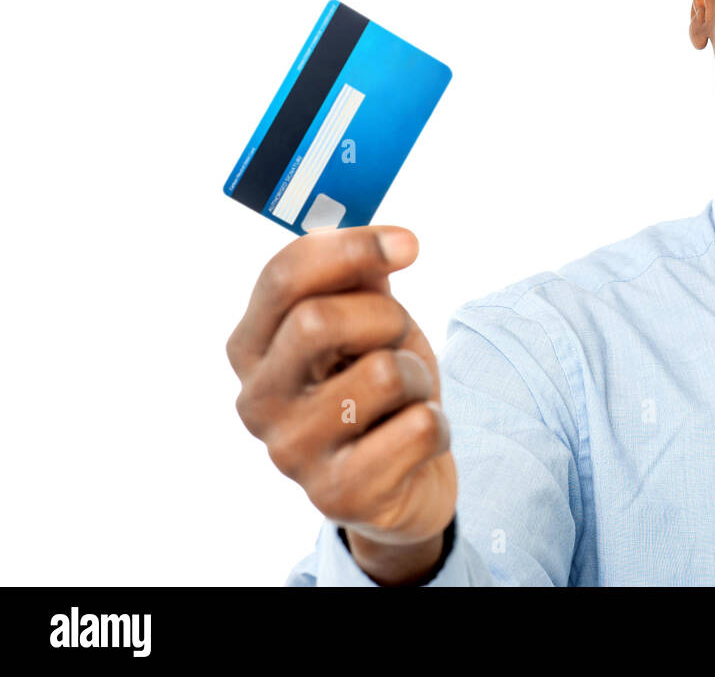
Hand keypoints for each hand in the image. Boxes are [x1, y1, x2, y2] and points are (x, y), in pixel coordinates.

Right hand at [226, 225, 455, 584]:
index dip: (351, 247)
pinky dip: (436, 426)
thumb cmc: (380, 387)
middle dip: (385, 317)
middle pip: (318, 320)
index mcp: (251, 345)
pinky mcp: (337, 497)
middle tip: (399, 337)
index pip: (284, 276)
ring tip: (404, 398)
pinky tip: (413, 443)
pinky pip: (419, 428)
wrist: (407, 481)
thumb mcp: (370, 321)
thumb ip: (363, 277)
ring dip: (416, 376)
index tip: (409, 243)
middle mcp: (256, 400)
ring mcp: (290, 454)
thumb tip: (387, 244)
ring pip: (383, 374)